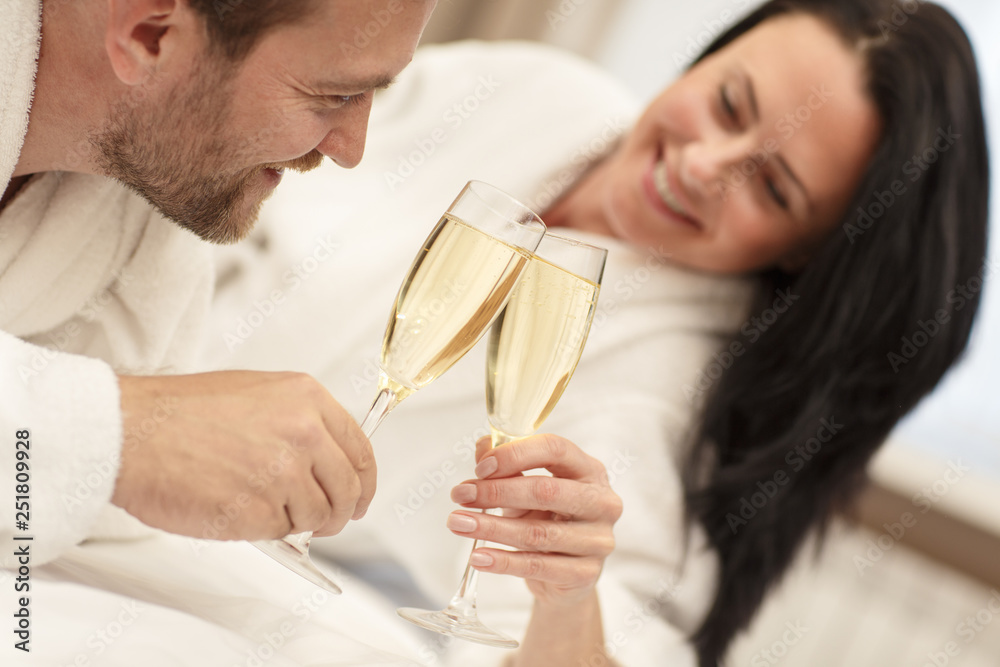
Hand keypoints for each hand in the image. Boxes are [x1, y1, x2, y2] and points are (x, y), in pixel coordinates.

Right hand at [112, 371, 374, 539]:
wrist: (130, 432)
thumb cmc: (180, 413)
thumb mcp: (257, 395)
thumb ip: (299, 422)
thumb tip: (326, 459)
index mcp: (306, 399)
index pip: (360, 450)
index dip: (364, 481)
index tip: (361, 498)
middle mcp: (304, 433)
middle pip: (348, 489)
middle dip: (339, 512)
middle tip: (323, 522)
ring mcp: (284, 472)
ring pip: (318, 516)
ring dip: (297, 521)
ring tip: (259, 505)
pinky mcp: (259, 509)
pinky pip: (282, 532)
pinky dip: (265, 529)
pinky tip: (236, 508)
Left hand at [447, 435, 621, 605]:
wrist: (567, 574)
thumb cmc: (549, 519)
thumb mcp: (528, 487)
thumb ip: (508, 466)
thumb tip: (483, 447)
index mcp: (590, 471)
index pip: (555, 450)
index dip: (515, 454)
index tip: (480, 467)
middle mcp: (601, 502)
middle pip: (545, 491)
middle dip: (496, 492)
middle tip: (461, 495)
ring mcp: (597, 540)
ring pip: (537, 532)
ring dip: (491, 527)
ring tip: (459, 524)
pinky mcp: (585, 574)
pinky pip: (536, 566)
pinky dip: (502, 561)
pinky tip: (478, 556)